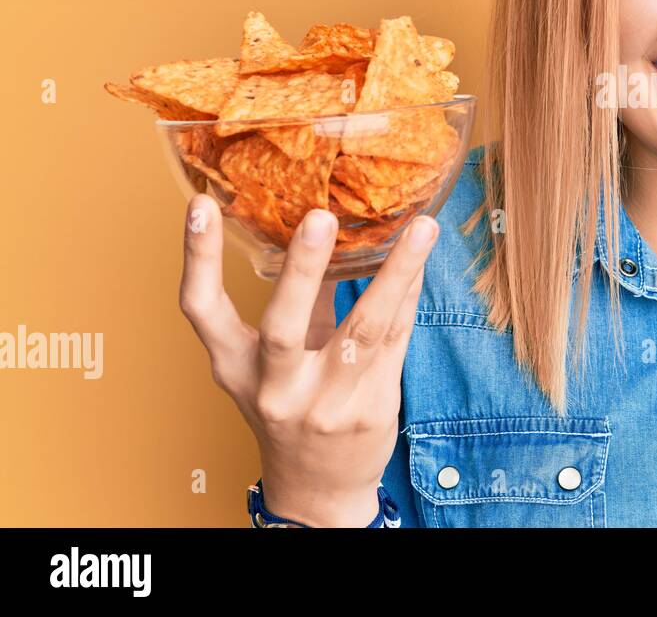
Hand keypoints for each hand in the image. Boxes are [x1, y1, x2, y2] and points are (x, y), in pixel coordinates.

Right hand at [179, 194, 439, 525]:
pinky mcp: (371, 408)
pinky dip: (409, 296)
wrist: (318, 489)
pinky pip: (396, 340)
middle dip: (302, 270)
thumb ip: (301, 299)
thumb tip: (317, 224)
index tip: (200, 206)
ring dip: (397, 274)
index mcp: (237, 368)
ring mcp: (326, 403)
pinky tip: (422, 260)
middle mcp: (276, 388)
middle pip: (285, 326)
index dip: (197, 258)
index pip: (202, 310)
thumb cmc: (293, 406)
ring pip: (365, 330)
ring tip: (421, 230)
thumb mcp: (274, 360)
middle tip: (320, 216)